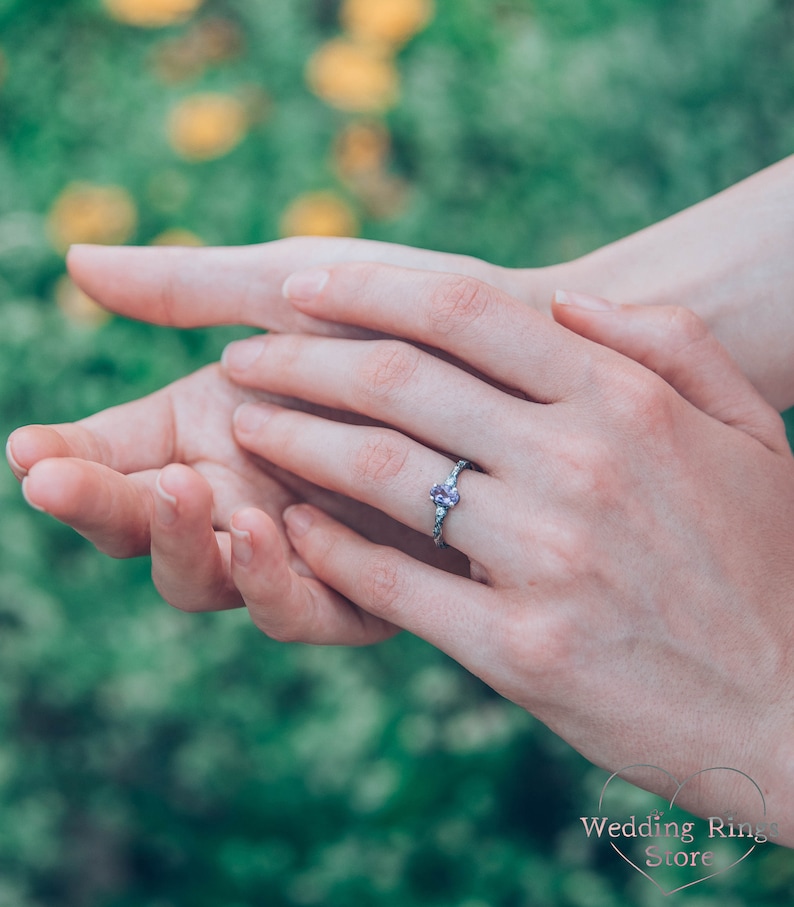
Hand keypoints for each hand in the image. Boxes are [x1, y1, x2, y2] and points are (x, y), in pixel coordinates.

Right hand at [7, 237, 560, 634]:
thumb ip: (187, 291)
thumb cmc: (396, 308)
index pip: (112, 465)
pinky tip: (276, 525)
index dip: (67, 464)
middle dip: (106, 510)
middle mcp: (244, 494)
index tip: (28, 451)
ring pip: (214, 581)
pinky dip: (279, 578)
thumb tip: (74, 260)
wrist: (510, 348)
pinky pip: (307, 607)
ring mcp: (303, 545)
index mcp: (208, 432)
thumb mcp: (285, 289)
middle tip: (67, 481)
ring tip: (181, 490)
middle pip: (148, 535)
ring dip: (185, 545)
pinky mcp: (367, 585)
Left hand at [220, 263, 793, 832]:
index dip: (367, 289)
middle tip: (245, 362)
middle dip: (301, 362)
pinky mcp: (522, 648)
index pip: (465, 311)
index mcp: (625, 399)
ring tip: (246, 430)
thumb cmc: (765, 559)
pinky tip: (289, 530)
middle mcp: (582, 462)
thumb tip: (568, 305)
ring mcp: (549, 556)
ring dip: (296, 443)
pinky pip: (393, 580)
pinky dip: (328, 550)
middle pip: (401, 383)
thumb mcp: (748, 429)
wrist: (793, 704)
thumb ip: (668, 344)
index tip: (300, 285)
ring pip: (383, 473)